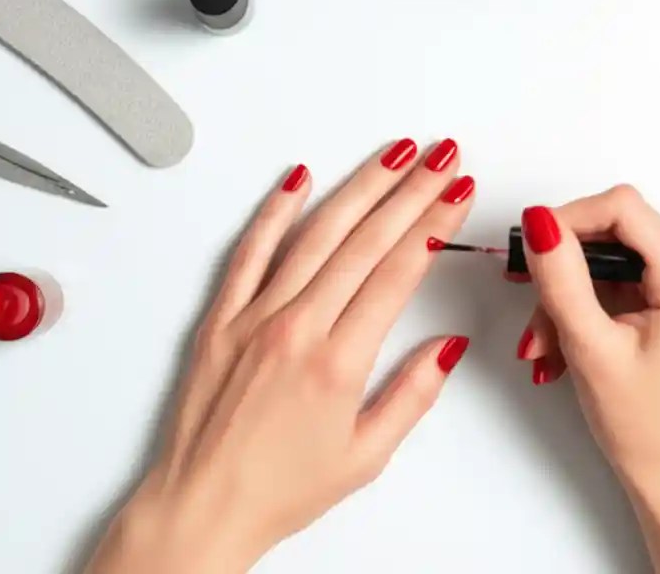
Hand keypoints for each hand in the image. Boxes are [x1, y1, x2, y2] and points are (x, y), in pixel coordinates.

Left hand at [88, 139, 476, 573]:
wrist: (201, 505)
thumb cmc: (277, 490)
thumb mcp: (365, 455)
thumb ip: (411, 395)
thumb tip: (446, 347)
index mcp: (338, 362)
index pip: (399, 271)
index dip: (435, 224)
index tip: (457, 193)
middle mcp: (296, 329)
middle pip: (365, 241)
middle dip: (411, 191)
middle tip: (440, 157)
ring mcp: (254, 317)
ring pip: (315, 234)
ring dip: (359, 187)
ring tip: (392, 155)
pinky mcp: (220, 318)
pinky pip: (249, 251)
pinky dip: (274, 211)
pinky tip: (298, 179)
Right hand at [514, 186, 659, 573]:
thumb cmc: (643, 424)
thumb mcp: (589, 347)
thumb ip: (561, 278)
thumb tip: (539, 220)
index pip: (622, 208)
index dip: (568, 219)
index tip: (529, 250)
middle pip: (615, 229)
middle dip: (564, 269)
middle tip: (533, 312)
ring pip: (611, 252)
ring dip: (570, 291)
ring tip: (546, 342)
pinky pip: (622, 272)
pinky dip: (588, 300)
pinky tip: (567, 338)